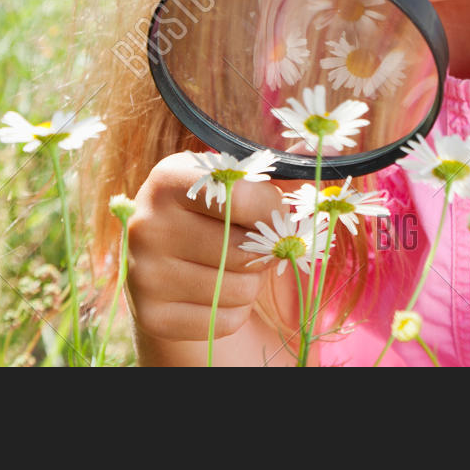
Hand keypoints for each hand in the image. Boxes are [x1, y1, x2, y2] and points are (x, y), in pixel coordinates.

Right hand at [125, 151, 289, 347]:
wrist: (172, 262)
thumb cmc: (219, 214)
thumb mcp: (242, 184)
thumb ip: (283, 171)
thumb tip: (326, 149)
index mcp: (169, 177)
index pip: (240, 195)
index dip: (272, 208)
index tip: (275, 211)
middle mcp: (148, 224)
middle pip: (242, 249)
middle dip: (264, 250)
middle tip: (252, 243)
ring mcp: (142, 273)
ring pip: (239, 289)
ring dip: (252, 282)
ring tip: (232, 266)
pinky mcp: (150, 316)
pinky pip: (225, 321)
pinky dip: (236, 311)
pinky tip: (217, 292)